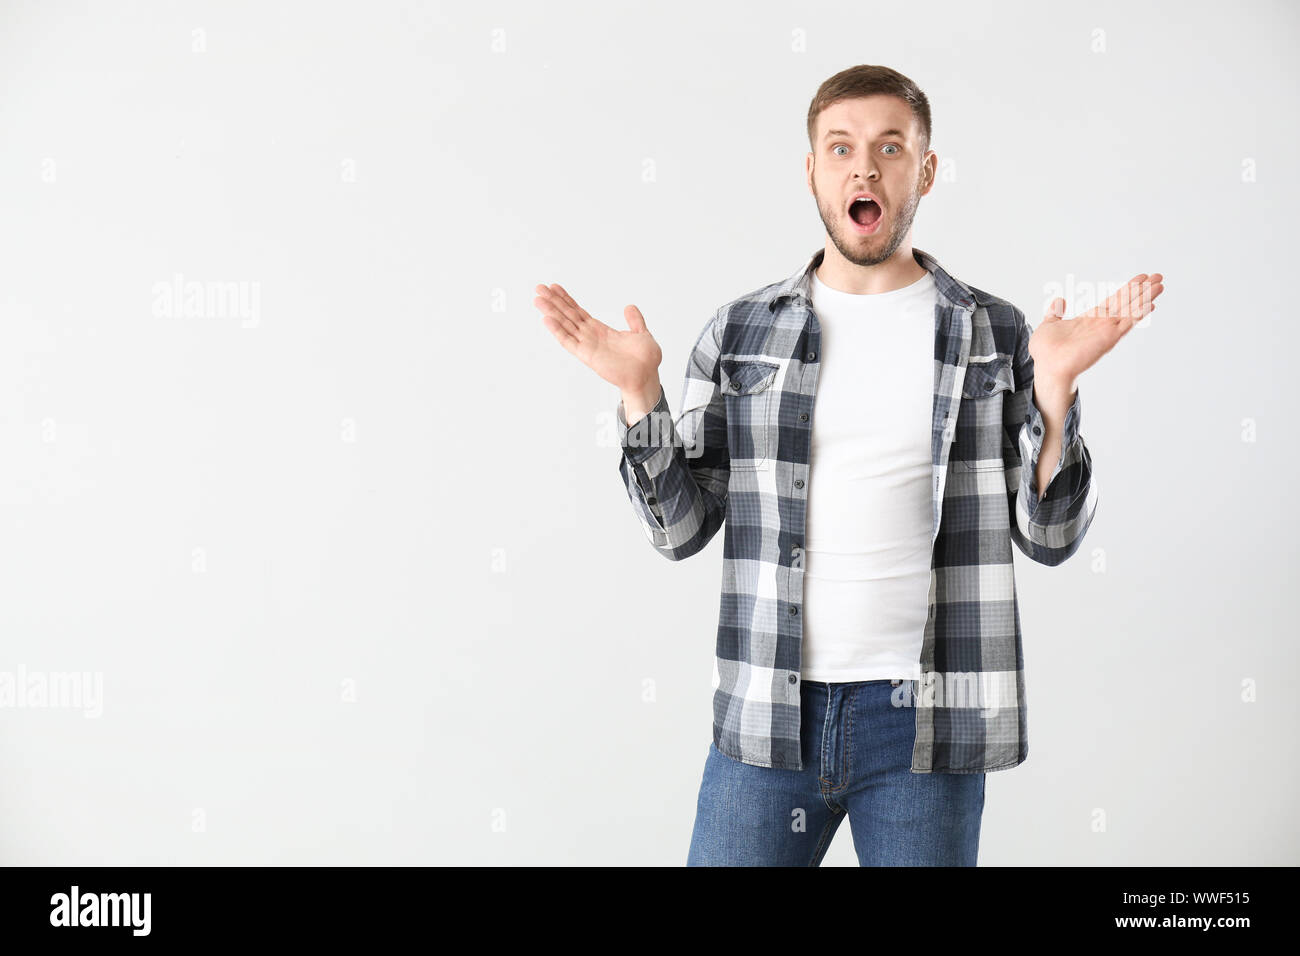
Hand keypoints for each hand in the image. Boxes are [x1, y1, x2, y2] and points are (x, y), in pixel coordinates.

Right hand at [534, 283, 661, 391]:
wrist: (647, 376)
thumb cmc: (645, 360)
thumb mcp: (641, 333)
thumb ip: (634, 320)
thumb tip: (629, 307)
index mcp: (601, 331)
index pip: (579, 312)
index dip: (566, 300)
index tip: (555, 288)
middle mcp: (591, 337)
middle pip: (567, 315)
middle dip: (553, 302)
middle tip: (539, 288)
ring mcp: (587, 345)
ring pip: (564, 325)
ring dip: (551, 312)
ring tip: (538, 300)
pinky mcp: (587, 355)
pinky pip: (568, 341)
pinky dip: (557, 330)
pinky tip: (547, 319)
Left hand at [1030, 273, 1165, 384]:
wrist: (1047, 367)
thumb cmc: (1046, 352)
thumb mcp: (1049, 325)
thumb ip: (1055, 313)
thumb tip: (1058, 300)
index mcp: (1090, 320)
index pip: (1114, 300)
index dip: (1127, 289)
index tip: (1140, 279)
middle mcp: (1102, 324)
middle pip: (1127, 302)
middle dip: (1142, 289)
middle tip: (1158, 276)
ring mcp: (1107, 331)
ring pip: (1131, 310)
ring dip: (1146, 297)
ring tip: (1160, 284)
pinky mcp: (1109, 338)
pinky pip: (1127, 324)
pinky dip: (1139, 314)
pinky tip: (1151, 304)